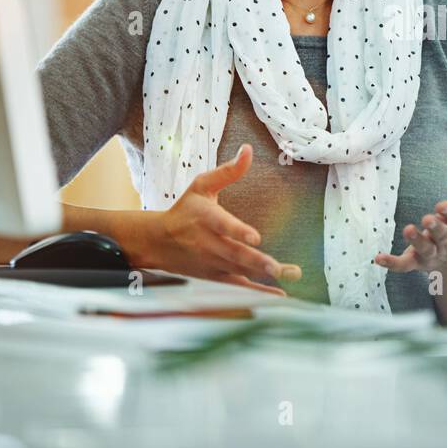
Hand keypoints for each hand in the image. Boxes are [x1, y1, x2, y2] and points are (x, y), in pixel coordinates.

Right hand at [147, 144, 300, 294]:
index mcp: (205, 218)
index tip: (255, 238)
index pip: (223, 225)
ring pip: (239, 272)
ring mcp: (211, 263)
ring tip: (289, 275)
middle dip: (257, 262)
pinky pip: (237, 287)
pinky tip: (279, 297)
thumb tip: (248, 150)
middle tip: (278, 268)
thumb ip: (228, 172)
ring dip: (264, 276)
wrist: (157, 242)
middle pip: (234, 254)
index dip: (238, 232)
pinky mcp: (214, 276)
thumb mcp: (201, 185)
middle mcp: (208, 243)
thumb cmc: (184, 210)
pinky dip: (257, 293)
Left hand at [374, 155, 446, 275]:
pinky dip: (392, 263)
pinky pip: (404, 265)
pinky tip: (378, 258)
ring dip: (416, 241)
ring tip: (408, 229)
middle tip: (428, 219)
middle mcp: (446, 241)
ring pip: (425, 249)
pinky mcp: (416, 262)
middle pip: (442, 235)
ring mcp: (431, 253)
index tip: (442, 206)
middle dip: (436, 228)